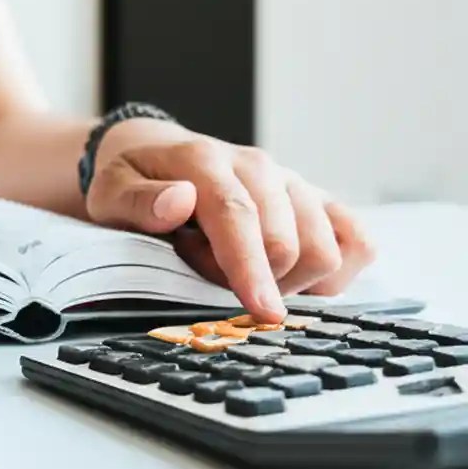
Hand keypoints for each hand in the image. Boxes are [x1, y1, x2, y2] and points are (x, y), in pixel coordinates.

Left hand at [85, 119, 375, 322]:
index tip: (263, 310)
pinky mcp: (320, 202)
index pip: (238, 216)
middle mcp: (260, 168)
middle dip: (252, 279)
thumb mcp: (111, 192)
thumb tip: (179, 201)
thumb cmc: (134, 183)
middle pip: (289, 244)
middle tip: (204, 268)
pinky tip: (289, 275)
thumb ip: (137, 201)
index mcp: (207, 161)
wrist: (160, 158)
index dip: (252, 268)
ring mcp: (295, 184)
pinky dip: (331, 274)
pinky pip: (357, 243)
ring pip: (327, 250)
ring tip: (238, 266)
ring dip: (287, 279)